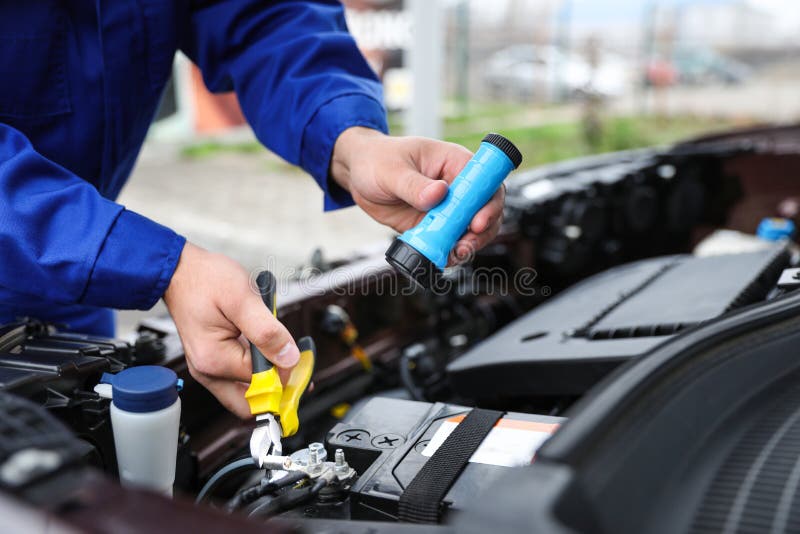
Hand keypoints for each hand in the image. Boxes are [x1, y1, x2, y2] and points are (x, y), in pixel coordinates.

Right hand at [163, 243, 299, 417]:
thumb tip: (289, 358)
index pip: (261, 383)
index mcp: (215, 360)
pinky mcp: (213, 359)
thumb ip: (267, 332)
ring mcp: (208, 366)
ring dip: (269, 376)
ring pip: (247, 388)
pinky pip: (240, 373)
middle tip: (300, 373)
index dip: (285, 375)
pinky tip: (269, 348)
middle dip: (277, 390)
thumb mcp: (243, 300)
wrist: (180, 269)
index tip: (304, 363)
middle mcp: (208, 370)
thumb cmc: (205, 279)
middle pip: (250, 401)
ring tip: (284, 352)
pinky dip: (258, 366)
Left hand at [330, 127, 504, 262]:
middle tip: (463, 247)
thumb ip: (413, 184)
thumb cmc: (377, 160)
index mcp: (454, 163)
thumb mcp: (391, 170)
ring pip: (472, 230)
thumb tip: (438, 194)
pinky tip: (441, 257)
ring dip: (467, 245)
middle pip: (486, 210)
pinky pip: (450, 241)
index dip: (488, 202)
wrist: (359, 175)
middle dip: (481, 232)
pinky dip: (448, 252)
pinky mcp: (436, 226)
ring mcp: (448, 208)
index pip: (485, 181)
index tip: (477, 221)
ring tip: (453, 255)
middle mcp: (457, 187)